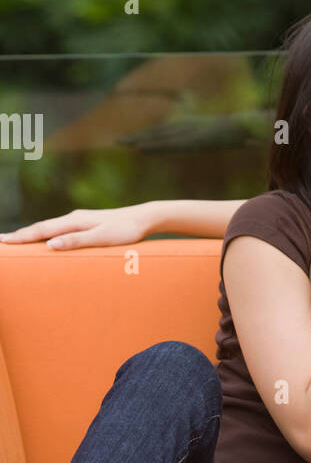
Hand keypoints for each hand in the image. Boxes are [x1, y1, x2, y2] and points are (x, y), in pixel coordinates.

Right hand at [0, 204, 152, 249]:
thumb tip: (51, 244)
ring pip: (50, 227)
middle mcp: (74, 218)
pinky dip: (46, 233)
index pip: (42, 231)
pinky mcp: (86, 223)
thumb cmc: (126, 231)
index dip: (21, 237)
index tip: (4, 242)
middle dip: (21, 235)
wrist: (144, 218)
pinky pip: (59, 228)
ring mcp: (80, 219)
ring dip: (32, 234)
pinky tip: (46, 238)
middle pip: (41, 227)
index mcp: (74, 221)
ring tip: (17, 240)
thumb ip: (77, 241)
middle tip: (2, 242)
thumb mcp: (102, 238)